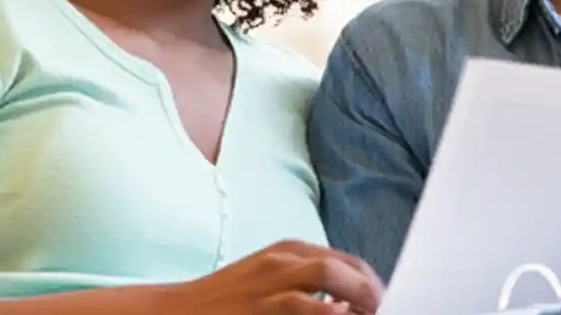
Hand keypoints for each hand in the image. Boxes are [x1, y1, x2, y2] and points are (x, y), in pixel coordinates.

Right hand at [163, 239, 383, 313]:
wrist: (173, 313)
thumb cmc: (225, 304)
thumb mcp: (266, 283)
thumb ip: (305, 288)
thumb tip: (348, 306)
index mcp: (289, 252)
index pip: (348, 262)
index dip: (372, 285)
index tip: (386, 306)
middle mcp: (283, 260)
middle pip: (346, 266)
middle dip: (373, 292)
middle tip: (386, 312)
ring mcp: (270, 282)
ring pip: (330, 277)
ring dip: (359, 298)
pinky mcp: (259, 306)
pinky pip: (303, 306)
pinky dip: (329, 313)